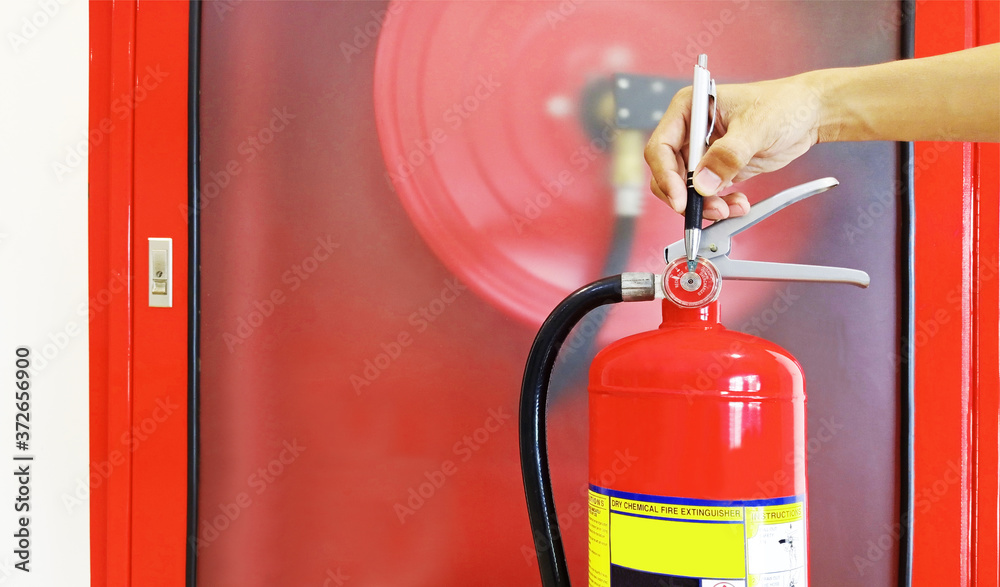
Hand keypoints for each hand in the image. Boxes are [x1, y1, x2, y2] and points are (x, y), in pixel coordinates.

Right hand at [644, 75, 822, 219]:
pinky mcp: (718, 169)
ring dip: (705, 205)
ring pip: (687, 189)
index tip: (681, 199)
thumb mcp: (755, 127)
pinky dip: (719, 205)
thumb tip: (703, 183)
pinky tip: (738, 204)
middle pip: (669, 173)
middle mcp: (691, 131)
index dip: (666, 176)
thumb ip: (728, 155)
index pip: (661, 148)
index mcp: (690, 109)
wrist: (810, 114)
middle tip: (708, 209)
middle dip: (686, 196)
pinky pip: (707, 195)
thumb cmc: (784, 104)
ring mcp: (703, 152)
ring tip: (730, 209)